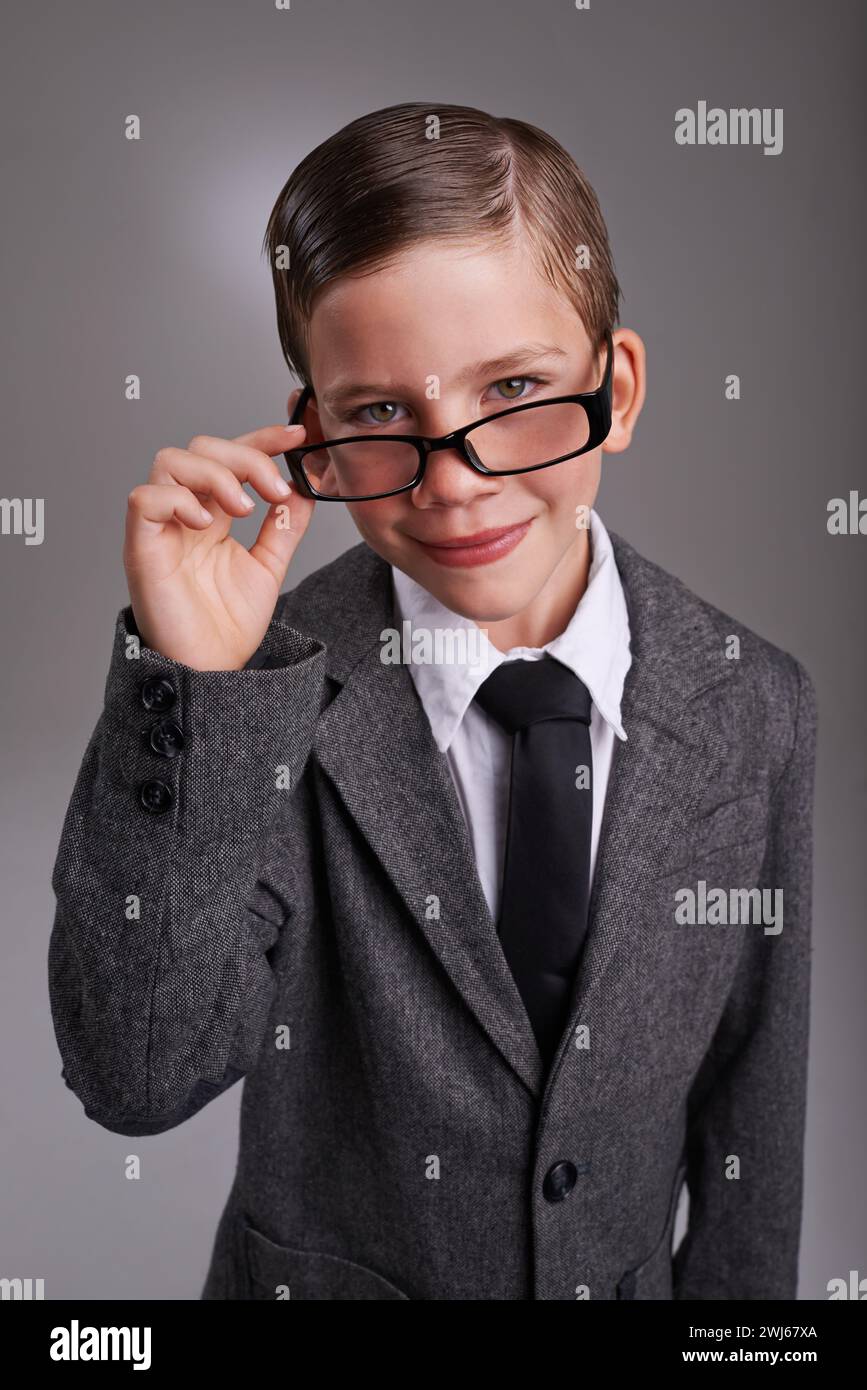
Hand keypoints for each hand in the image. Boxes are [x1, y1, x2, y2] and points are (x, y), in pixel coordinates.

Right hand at [124, 394, 314, 668]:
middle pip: (201, 447)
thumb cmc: (226, 627)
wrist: (210, 671)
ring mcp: (161, 528)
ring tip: (243, 509)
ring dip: (215, 474)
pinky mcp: (141, 546)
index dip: (262, 438)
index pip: (231, 456)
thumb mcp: (269, 567)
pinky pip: (145, 498)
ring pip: (170, 460)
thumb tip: (305, 486)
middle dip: (245, 456)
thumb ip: (284, 527)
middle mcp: (184, 514)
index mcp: (213, 515)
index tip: (297, 437)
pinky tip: (206, 522)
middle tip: (274, 489)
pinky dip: (178, 499)